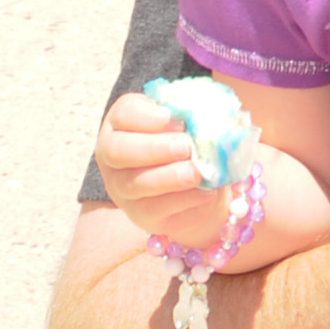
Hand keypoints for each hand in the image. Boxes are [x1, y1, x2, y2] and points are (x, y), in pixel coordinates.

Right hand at [98, 92, 230, 249]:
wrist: (203, 180)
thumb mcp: (196, 120)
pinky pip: (155, 209)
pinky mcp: (141, 214)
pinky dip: (183, 200)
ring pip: (134, 184)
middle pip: (117, 150)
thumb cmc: (195, 138)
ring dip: (167, 178)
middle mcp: (114, 156)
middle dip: (153, 148)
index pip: (124, 114)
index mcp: (124, 123)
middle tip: (185, 147)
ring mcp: (123, 187)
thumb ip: (199, 115)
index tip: (171, 117)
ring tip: (196, 173)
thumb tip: (215, 119)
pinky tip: (206, 193)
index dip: (145, 116)